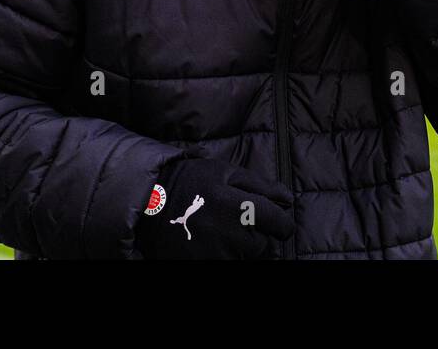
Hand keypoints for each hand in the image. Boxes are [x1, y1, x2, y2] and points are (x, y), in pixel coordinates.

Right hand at [134, 156, 293, 258]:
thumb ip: (262, 186)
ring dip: (241, 247)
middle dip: (259, 235)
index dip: (282, 223)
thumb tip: (289, 199)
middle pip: (264, 245)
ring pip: (245, 258)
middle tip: (240, 222)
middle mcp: (230, 235)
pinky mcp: (202, 265)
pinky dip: (224, 255)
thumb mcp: (225, 172)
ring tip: (220, 229)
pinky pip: (226, 263)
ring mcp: (215, 255)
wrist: (147, 203)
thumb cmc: (190, 181)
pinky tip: (211, 241)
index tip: (279, 223)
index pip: (279, 224)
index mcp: (239, 207)